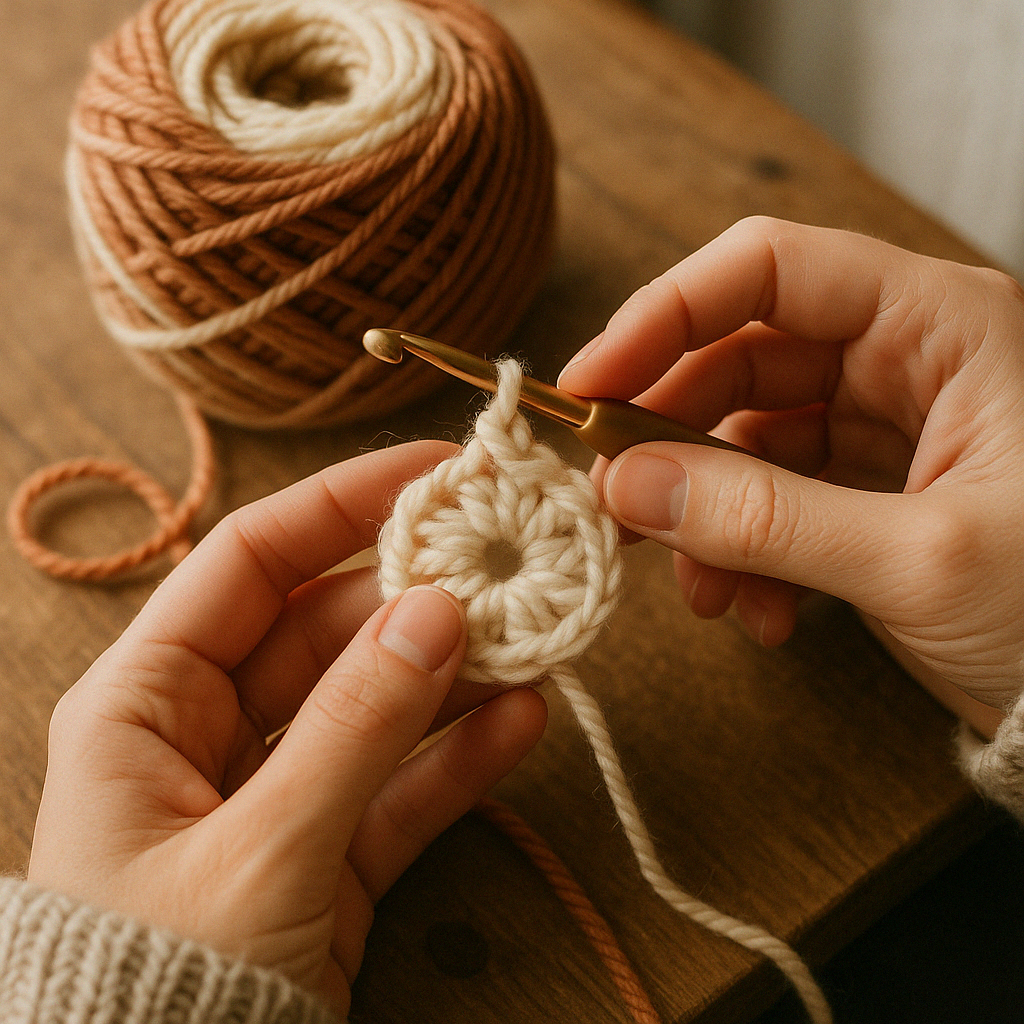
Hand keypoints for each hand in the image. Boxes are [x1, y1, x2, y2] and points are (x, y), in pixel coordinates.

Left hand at [28, 441, 546, 1013]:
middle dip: (419, 598)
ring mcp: (279, 789)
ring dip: (455, 672)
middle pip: (329, 628)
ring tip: (534, 638)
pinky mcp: (330, 850)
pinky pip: (401, 783)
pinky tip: (525, 719)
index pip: (251, 561)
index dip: (341, 504)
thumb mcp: (261, 848)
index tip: (432, 470)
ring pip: (378, 702)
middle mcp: (210, 731)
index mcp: (148, 701)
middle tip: (508, 565)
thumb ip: (354, 726)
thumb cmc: (153, 987)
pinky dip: (460, 755)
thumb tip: (437, 611)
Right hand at [559, 217, 1023, 736]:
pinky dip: (745, 556)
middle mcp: (906, 361)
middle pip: (740, 361)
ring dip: (707, 518)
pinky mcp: (868, 492)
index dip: (666, 315)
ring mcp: (883, 430)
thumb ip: (764, 519)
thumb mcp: (918, 560)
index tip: (589, 384)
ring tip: (705, 594)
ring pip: (745, 444)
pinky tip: (759, 614)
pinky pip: (772, 503)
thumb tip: (628, 484)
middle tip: (619, 504)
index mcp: (941, 326)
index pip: (772, 270)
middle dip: (671, 438)